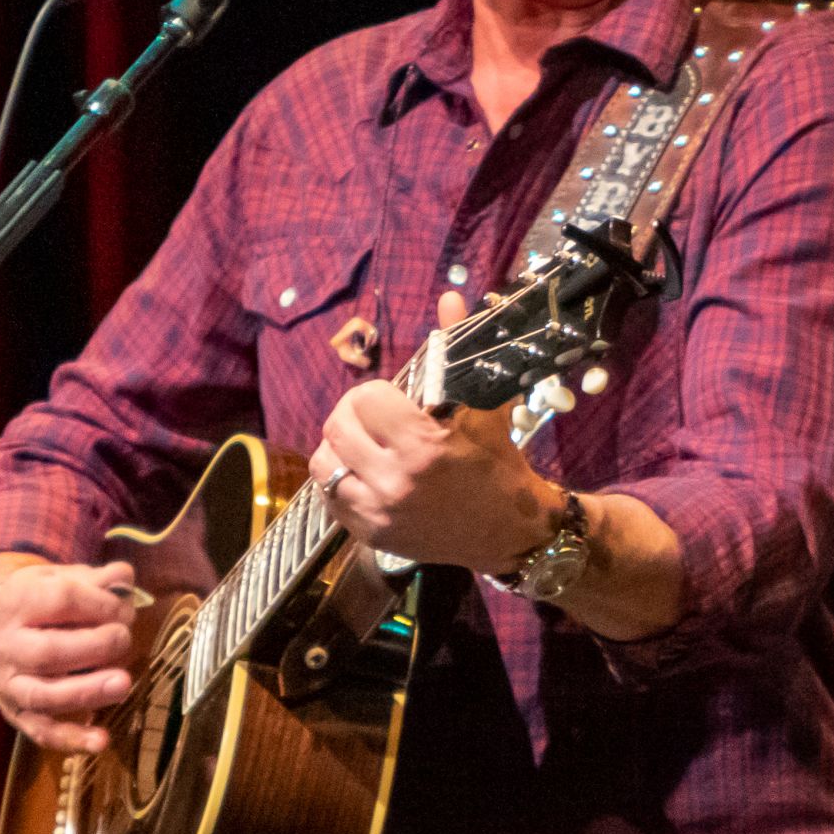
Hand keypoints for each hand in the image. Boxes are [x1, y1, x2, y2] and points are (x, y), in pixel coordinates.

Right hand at [0, 558, 136, 754]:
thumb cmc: (38, 602)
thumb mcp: (60, 578)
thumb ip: (95, 579)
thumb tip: (124, 578)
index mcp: (17, 601)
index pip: (61, 600)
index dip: (99, 604)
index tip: (123, 608)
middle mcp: (6, 645)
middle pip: (50, 651)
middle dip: (95, 646)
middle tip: (124, 638)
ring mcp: (9, 683)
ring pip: (44, 695)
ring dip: (87, 692)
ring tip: (122, 684)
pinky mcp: (16, 714)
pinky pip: (42, 731)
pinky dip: (72, 739)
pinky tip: (101, 740)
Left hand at [310, 291, 553, 573]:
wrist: (510, 531)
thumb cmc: (497, 464)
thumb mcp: (483, 407)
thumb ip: (456, 351)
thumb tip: (449, 297)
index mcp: (422, 445)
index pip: (365, 399)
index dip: (376, 393)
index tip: (390, 399)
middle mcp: (394, 481)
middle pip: (336, 428)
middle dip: (351, 415)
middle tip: (369, 417)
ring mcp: (379, 513)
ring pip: (323, 464)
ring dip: (338, 448)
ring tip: (360, 444)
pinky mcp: (370, 536)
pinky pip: (328, 498)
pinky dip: (339, 480)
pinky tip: (360, 473)